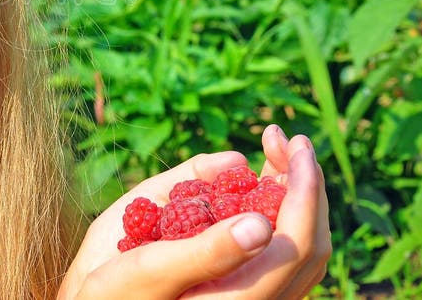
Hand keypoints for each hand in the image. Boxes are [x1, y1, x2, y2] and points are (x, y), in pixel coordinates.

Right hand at [58, 126, 330, 299]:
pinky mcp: (240, 284)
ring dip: (291, 189)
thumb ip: (205, 251)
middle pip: (307, 240)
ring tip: (271, 145)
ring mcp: (251, 294)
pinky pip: (273, 244)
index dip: (304, 193)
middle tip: (282, 137)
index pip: (296, 246)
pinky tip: (249, 175)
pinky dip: (271, 203)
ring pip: (298, 241)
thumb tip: (261, 225)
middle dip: (302, 182)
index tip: (295, 146)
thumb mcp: (149, 269)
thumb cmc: (114, 294)